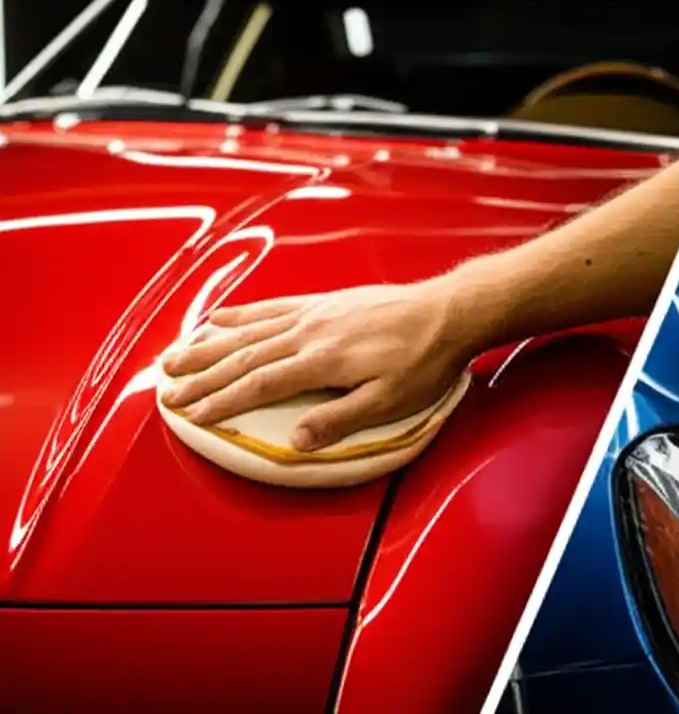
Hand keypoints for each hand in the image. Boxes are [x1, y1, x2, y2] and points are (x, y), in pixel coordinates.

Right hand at [161, 280, 476, 450]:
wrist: (447, 312)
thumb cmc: (423, 361)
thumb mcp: (389, 402)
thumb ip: (339, 420)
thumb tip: (295, 441)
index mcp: (321, 361)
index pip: (258, 384)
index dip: (221, 401)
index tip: (191, 414)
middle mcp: (309, 332)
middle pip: (242, 356)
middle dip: (201, 375)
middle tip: (167, 390)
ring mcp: (314, 313)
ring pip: (248, 330)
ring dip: (207, 344)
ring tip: (174, 356)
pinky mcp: (323, 302)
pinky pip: (271, 306)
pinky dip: (239, 314)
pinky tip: (219, 319)